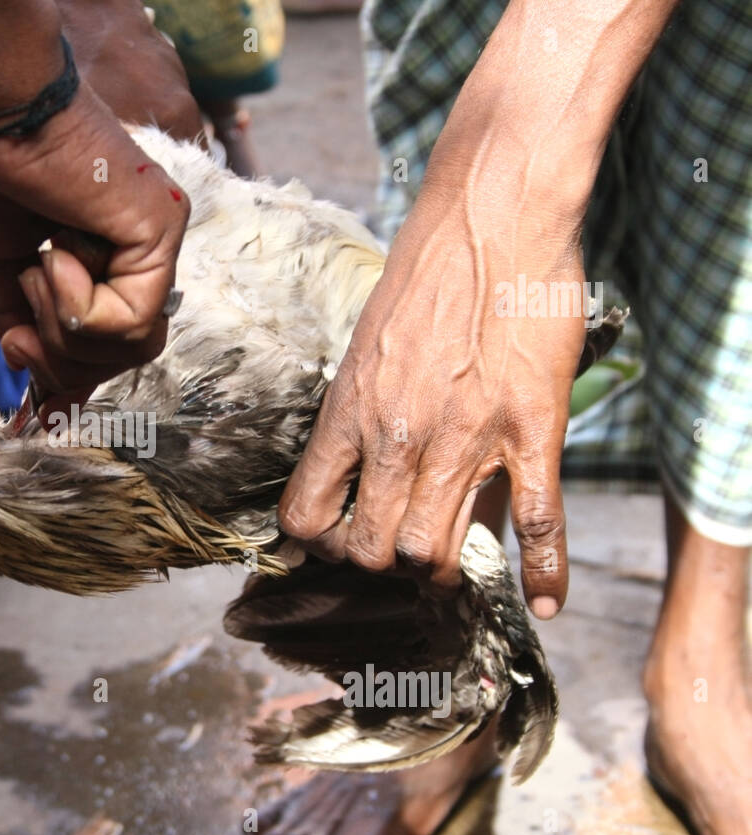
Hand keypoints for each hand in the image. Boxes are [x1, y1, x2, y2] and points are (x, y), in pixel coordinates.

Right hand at [0, 3, 197, 417]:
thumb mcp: (1, 267)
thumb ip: (24, 321)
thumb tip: (30, 377)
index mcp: (110, 255)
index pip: (114, 346)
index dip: (72, 375)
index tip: (29, 381)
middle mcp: (144, 247)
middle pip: (128, 357)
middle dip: (63, 359)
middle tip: (22, 323)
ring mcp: (158, 237)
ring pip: (134, 348)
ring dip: (65, 327)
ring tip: (38, 267)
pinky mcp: (160, 230)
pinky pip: (129, 321)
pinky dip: (77, 304)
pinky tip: (55, 252)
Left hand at [278, 182, 587, 618]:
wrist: (492, 216)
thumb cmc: (424, 274)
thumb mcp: (367, 345)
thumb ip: (361, 413)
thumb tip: (354, 470)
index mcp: (349, 411)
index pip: (306, 516)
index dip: (316, 543)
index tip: (334, 538)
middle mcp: (398, 436)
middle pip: (370, 550)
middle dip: (377, 562)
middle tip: (394, 545)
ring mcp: (466, 438)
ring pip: (432, 551)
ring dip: (436, 567)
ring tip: (446, 551)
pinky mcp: (532, 430)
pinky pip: (536, 522)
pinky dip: (544, 572)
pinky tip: (546, 601)